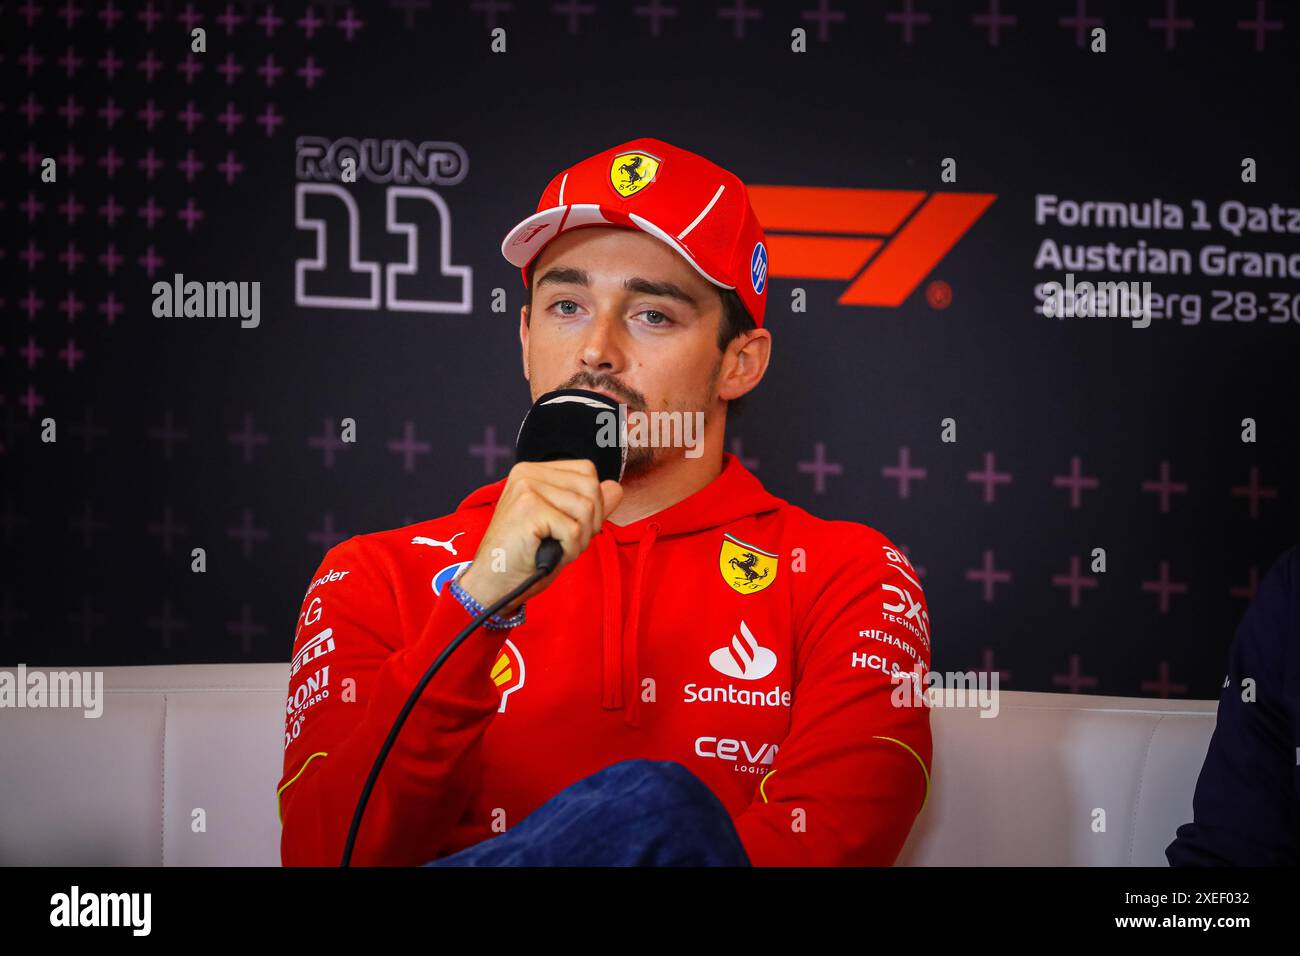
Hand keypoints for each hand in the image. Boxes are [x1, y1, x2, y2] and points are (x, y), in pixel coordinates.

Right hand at [455, 459, 622, 616]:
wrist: (493, 583)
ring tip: (555, 548)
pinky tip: (549, 554)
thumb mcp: (565, 526)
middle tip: (564, 542)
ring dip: (579, 539)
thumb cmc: (525, 557)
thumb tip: (616, 488)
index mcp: (534, 471)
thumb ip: (590, 506)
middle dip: (589, 523)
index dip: (592, 504)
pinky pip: (574, 529)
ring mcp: (526, 487)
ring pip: (586, 508)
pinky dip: (569, 549)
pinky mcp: (528, 507)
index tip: (571, 527)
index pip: (587, 472)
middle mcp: (527, 473)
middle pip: (591, 488)